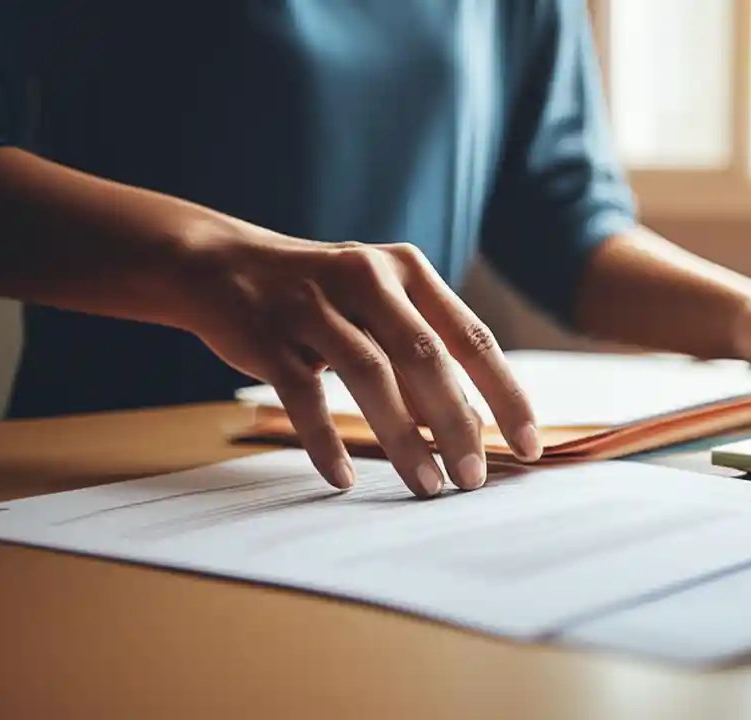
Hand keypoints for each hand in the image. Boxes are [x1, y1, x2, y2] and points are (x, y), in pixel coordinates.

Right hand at [180, 225, 540, 495]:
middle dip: (457, 424)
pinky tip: (344, 477)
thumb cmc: (322, 298)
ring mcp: (313, 304)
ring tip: (427, 485)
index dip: (505, 394)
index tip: (530, 443)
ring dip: (403, 439)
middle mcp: (367, 278)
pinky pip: (305, 395)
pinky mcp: (267, 334)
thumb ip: (424, 355)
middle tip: (474, 477)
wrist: (219, 265)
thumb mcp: (379, 308)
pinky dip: (325, 440)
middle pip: (427, 357)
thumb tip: (473, 425)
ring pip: (370, 376)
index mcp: (408, 271)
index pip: (472, 337)